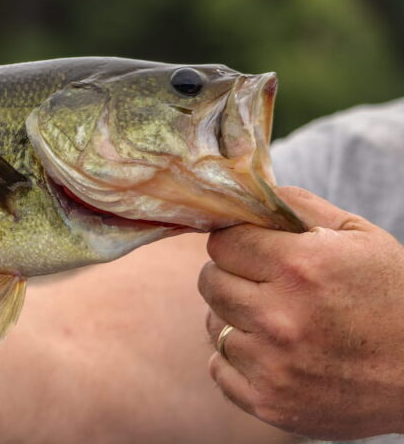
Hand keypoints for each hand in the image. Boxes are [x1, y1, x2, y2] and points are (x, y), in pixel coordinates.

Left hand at [199, 186, 403, 438]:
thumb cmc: (394, 296)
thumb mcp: (358, 237)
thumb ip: (297, 207)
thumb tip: (245, 193)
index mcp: (301, 267)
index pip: (223, 242)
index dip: (237, 242)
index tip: (252, 250)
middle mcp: (281, 316)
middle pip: (210, 281)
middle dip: (230, 275)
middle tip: (261, 283)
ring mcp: (274, 365)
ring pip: (213, 324)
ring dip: (235, 318)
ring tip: (275, 320)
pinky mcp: (271, 402)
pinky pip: (219, 367)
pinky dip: (237, 359)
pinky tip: (271, 352)